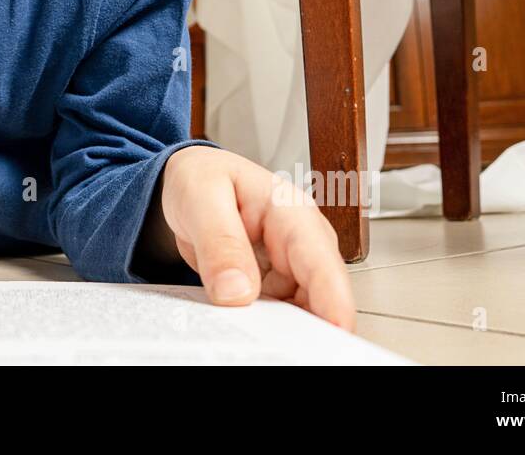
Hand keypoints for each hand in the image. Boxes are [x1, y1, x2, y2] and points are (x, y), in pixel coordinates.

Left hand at [144, 144, 355, 331]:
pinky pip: (281, 312)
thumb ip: (219, 242)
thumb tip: (236, 290)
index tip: (334, 331)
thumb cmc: (201, 177)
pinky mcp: (277, 282)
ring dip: (286, 329)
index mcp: (290, 211)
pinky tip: (248, 329)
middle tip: (285, 348)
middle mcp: (301, 240)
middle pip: (320, 294)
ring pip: (303, 309)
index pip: (321, 261)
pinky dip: (267, 325)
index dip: (334, 300)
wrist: (189, 179)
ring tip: (259, 341)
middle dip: (311, 326)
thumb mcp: (200, 198)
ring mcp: (291, 264)